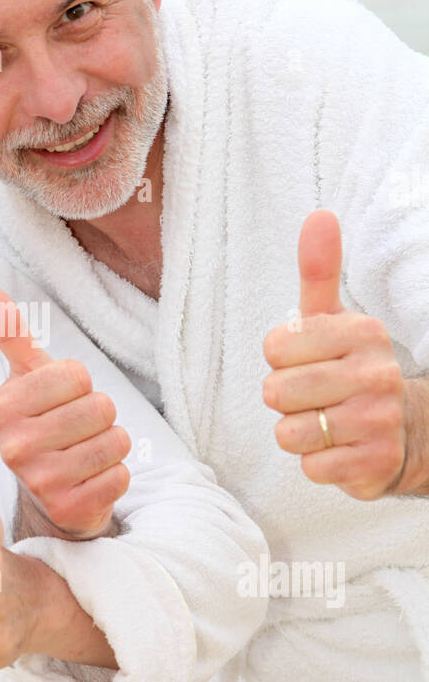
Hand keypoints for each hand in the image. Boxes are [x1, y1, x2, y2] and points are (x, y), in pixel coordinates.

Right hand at [0, 283, 131, 537]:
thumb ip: (8, 333)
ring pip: (115, 441)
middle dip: (99, 416)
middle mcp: (14, 447)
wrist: (50, 492)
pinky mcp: (68, 509)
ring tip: (86, 453)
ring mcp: (40, 482)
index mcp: (2, 408)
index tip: (60, 402)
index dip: (80, 386)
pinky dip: (116, 475)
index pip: (77, 375)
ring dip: (111, 445)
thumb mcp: (26, 378)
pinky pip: (121, 476)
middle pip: (100, 407)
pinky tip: (92, 480)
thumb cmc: (42, 423)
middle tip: (77, 431)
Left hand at [262, 210, 406, 499]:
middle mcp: (376, 374)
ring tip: (325, 423)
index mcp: (362, 332)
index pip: (275, 347)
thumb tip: (319, 215)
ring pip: (289, 433)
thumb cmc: (351, 368)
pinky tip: (338, 449)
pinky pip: (309, 466)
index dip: (280, 360)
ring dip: (297, 433)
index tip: (307, 361)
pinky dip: (315, 463)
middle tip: (313, 398)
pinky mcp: (373, 465)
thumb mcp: (334, 319)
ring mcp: (377, 421)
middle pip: (277, 392)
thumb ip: (320, 270)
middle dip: (285, 400)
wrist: (407, 431)